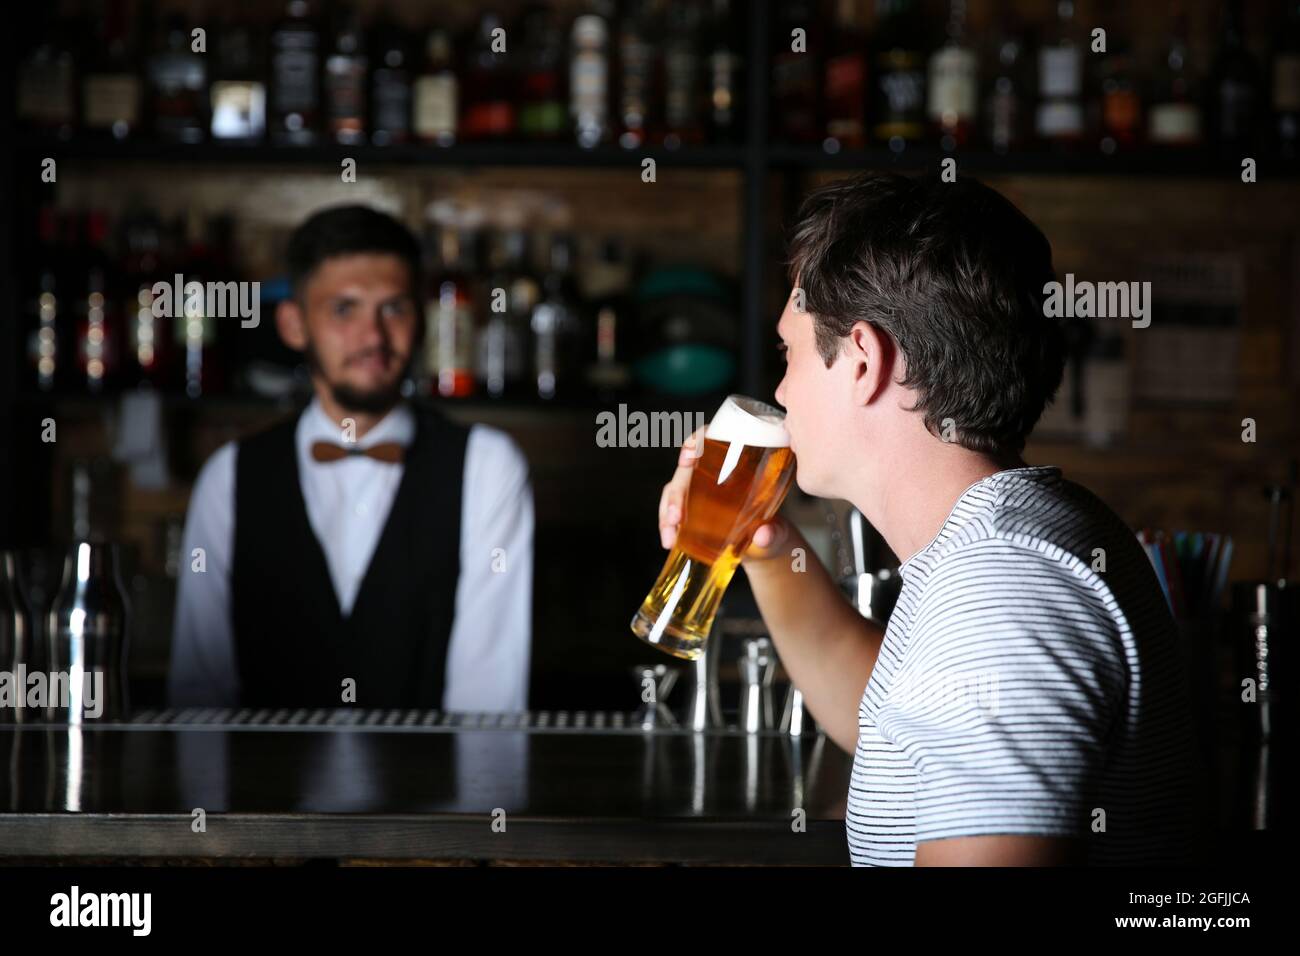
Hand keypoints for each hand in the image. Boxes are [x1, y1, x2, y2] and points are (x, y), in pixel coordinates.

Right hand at [657, 428, 790, 561]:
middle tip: (677, 517)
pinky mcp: (690, 510)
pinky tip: (668, 541)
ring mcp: (698, 491)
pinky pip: (671, 510)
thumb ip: (774, 532)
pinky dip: (666, 525)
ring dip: (667, 510)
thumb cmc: (772, 528)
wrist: (765, 547)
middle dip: (677, 492)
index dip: (697, 442)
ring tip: (670, 536)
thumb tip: (763, 535)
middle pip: (686, 469)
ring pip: (673, 490)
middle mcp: (713, 473)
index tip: (690, 457)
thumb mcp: (778, 530)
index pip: (712, 439)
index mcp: (736, 465)